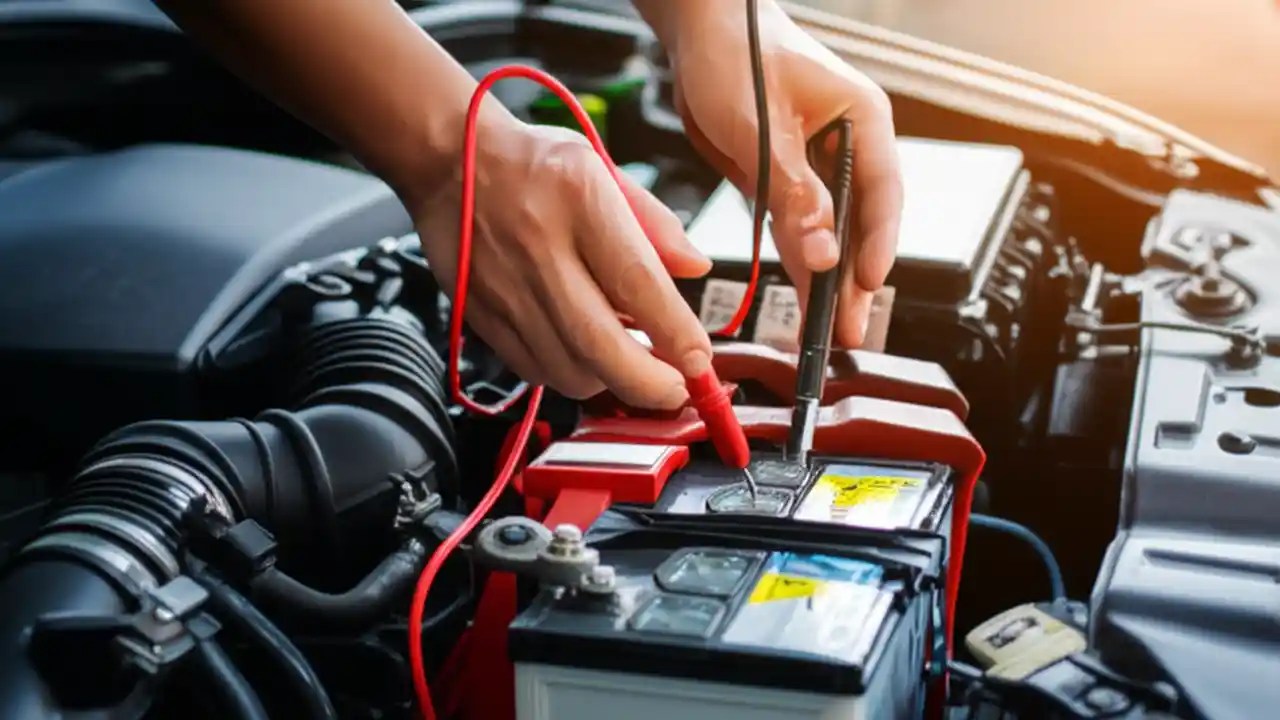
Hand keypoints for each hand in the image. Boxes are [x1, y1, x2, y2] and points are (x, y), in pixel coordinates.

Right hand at [408, 114, 715, 408]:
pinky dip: (568, 375)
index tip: (699, 359)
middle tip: (674, 389)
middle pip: (599, 341)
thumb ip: (654, 221)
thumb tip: (696, 267)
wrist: (449, 159)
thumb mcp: (604, 168)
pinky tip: (585, 359)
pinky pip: (532, 369)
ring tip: (631, 368)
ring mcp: (505, 287)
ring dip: (608, 381)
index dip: (674, 332)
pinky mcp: (481, 314)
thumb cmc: (532, 163)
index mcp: (580, 200)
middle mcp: (540, 247)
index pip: (637, 281)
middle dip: (647, 382)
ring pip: (565, 367)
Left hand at [644, 0, 902, 346]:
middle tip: (847, 329)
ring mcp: (813, 166)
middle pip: (859, 223)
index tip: (869, 284)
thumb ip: (790, 187)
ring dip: (826, 279)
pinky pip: (797, 227)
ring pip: (828, 233)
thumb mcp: (759, 123)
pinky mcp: (783, 179)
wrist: (699, 31)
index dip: (878, 243)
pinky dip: (799, 260)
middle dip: (853, 279)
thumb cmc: (737, 50)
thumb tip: (821, 248)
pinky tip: (804, 296)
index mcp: (860, 121)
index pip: (881, 192)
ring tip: (827, 328)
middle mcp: (843, 147)